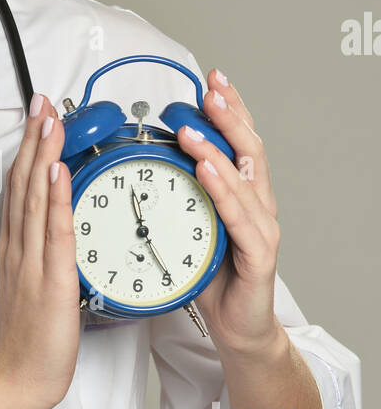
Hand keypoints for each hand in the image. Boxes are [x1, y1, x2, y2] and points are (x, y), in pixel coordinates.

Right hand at [0, 94, 80, 408]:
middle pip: (24, 184)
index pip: (21, 189)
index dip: (29, 150)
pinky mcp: (50, 279)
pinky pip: (53, 231)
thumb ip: (41, 257)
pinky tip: (57, 172)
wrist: (18, 379)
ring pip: (35, 198)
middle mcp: (20, 248)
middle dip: (35, 139)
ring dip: (43, 156)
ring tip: (51, 120)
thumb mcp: (32, 288)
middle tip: (44, 102)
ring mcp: (32, 262)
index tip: (40, 118)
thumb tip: (57, 231)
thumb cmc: (29, 342)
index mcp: (17, 249)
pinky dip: (54, 199)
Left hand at [176, 68, 281, 354]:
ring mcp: (262, 229)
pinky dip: (223, 192)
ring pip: (243, 180)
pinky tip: (208, 172)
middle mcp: (257, 205)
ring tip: (193, 127)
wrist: (237, 328)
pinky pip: (240, 219)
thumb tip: (146, 165)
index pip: (237, 142)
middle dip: (229, 116)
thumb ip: (178, 197)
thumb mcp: (189, 228)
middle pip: (248, 149)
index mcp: (240, 195)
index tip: (211, 80)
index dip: (229, 109)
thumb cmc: (212, 279)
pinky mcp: (259, 257)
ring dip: (216, 149)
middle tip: (210, 89)